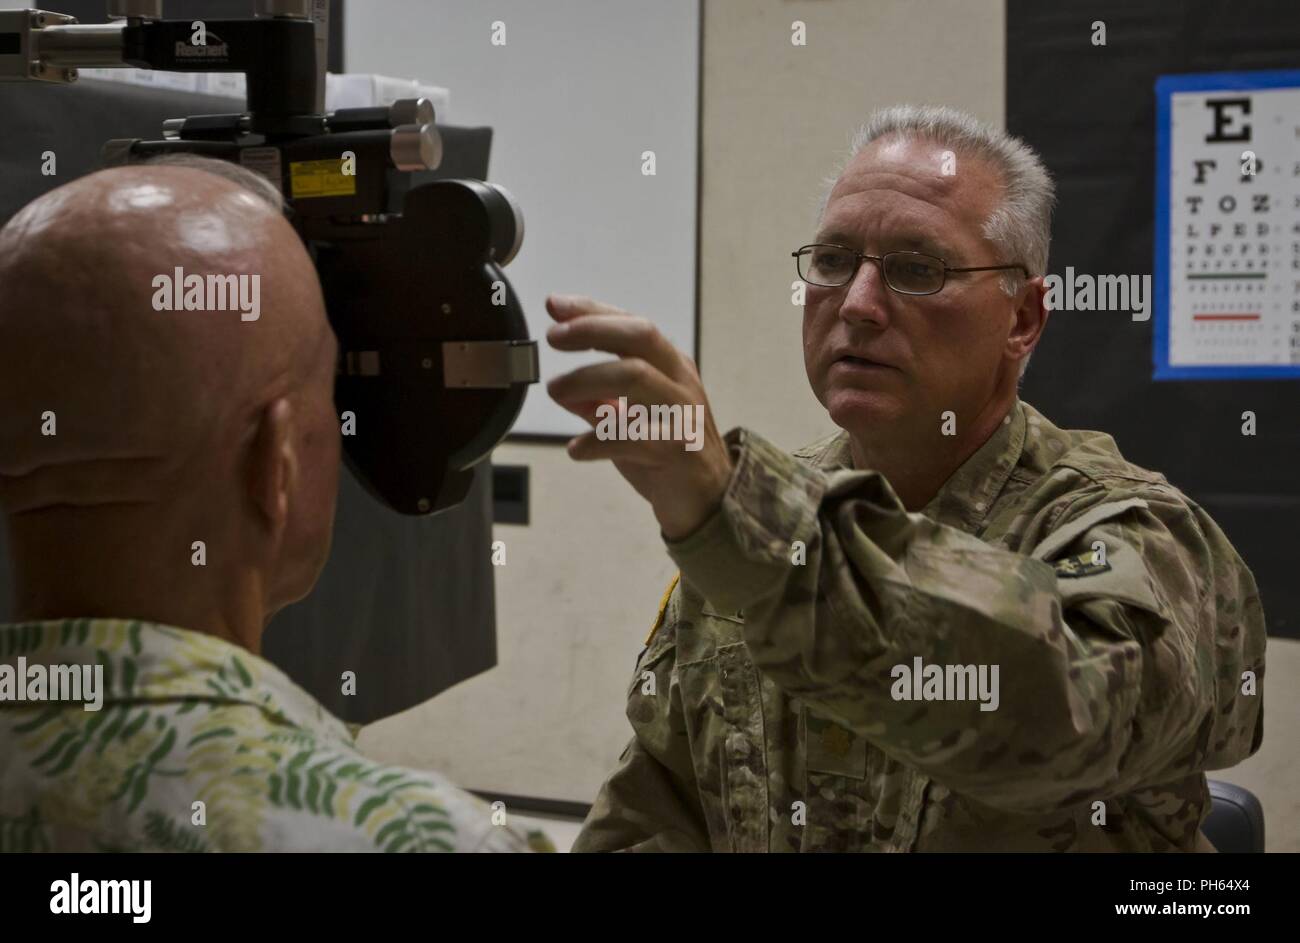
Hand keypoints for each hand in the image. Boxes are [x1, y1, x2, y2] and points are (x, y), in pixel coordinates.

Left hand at [545, 294, 731, 540]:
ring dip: (587, 379)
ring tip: (557, 391)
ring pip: (636, 376)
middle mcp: (681, 382)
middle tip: (554, 338)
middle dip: (592, 331)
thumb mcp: (631, 419)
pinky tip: (577, 449)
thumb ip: (599, 401)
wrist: (709, 501)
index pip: (632, 325)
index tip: (555, 305)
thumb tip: (562, 390)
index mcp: (671, 367)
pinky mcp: (679, 449)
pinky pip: (631, 436)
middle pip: (640, 337)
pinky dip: (596, 440)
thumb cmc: (669, 453)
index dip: (593, 311)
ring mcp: (683, 413)